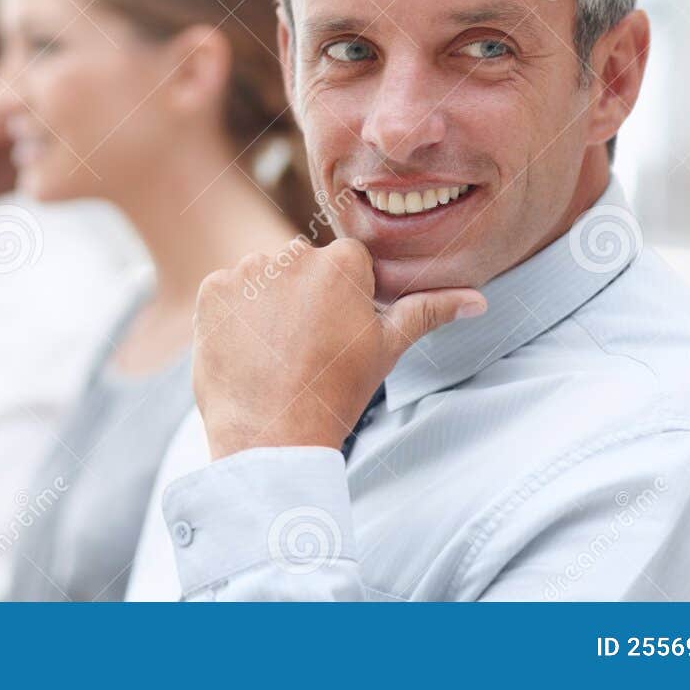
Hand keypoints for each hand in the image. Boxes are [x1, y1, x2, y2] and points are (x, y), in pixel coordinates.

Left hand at [192, 237, 485, 459]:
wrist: (273, 436)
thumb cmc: (336, 393)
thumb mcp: (386, 350)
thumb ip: (428, 312)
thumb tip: (478, 300)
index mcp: (342, 261)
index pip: (344, 265)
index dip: (342, 302)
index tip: (336, 336)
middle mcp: (292, 253)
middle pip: (301, 268)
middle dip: (303, 298)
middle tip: (304, 348)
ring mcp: (247, 270)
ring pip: (262, 278)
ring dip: (265, 305)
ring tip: (274, 352)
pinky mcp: (211, 289)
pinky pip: (225, 293)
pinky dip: (232, 316)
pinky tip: (246, 349)